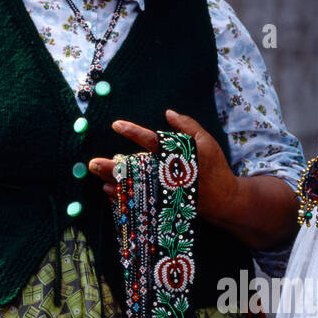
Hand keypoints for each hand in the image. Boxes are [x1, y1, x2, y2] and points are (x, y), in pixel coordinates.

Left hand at [88, 109, 241, 222]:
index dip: (133, 132)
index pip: (151, 141)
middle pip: (136, 168)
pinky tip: (109, 191)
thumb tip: (168, 113)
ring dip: (113, 181)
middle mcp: (167, 173)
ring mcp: (164, 191)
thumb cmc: (215, 168)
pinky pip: (139, 201)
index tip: (116, 125)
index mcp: (177, 155)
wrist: (224, 200)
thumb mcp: (206, 141)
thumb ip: (187, 126)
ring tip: (95, 174)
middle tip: (92, 163)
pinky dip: (124, 197)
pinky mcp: (164, 204)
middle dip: (113, 166)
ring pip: (133, 185)